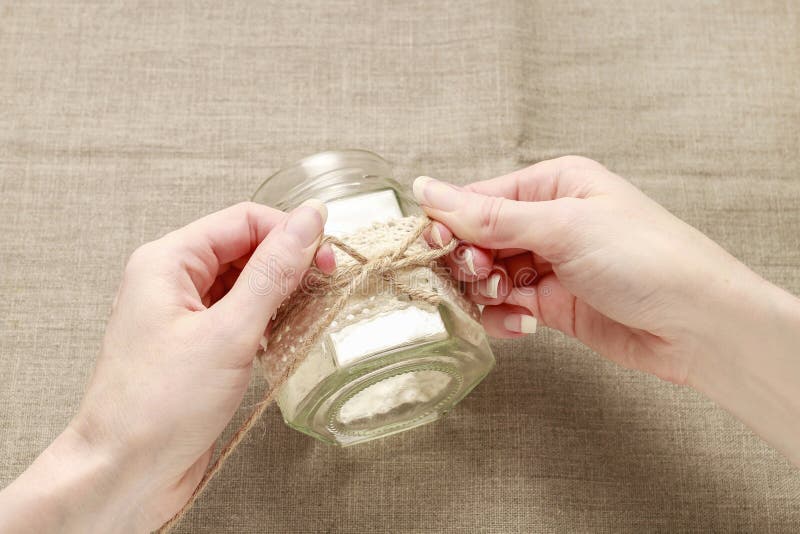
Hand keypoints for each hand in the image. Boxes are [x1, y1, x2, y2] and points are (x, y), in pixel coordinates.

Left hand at [0, 200, 331, 532]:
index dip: (290, 233)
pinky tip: (283, 340)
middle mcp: (173, 281)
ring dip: (281, 296)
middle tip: (326, 287)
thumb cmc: (160, 405)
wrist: (123, 474)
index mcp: (168, 261)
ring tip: (308, 317)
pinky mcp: (195, 346)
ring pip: (245, 284)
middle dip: (289, 265)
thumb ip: (273, 271)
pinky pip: (239, 317)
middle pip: (245, 249)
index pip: (243, 220)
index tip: (327, 258)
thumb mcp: (228, 332)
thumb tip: (309, 219)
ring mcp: (183, 315)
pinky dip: (267, 323)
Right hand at [413, 156, 799, 465]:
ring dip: (486, 293)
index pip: (477, 199)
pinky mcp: (554, 305)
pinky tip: (525, 325)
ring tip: (510, 301)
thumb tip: (425, 187)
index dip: (450, 225)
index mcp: (552, 185)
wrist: (698, 325)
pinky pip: (508, 308)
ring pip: (488, 277)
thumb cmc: (645, 258)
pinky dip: (505, 318)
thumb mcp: (563, 226)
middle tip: (486, 277)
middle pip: (477, 239)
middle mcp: (548, 221)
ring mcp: (551, 265)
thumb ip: (488, 215)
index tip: (439, 249)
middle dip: (471, 261)